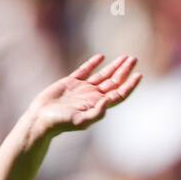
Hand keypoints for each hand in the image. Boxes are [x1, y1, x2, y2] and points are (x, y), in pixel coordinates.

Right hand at [27, 54, 142, 138]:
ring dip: (114, 66)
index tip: (139, 75)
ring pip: (103, 75)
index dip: (130, 85)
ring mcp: (83, 89)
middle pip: (114, 82)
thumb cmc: (60, 122)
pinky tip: (101, 57)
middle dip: (124, 71)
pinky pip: (85, 70)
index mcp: (98, 105)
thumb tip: (108, 100)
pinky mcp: (71, 82)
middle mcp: (93, 97)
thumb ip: (96, 112)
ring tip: (125, 57)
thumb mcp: (80, 120)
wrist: (41, 118)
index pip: (119, 94)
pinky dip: (93, 63)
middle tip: (134, 59)